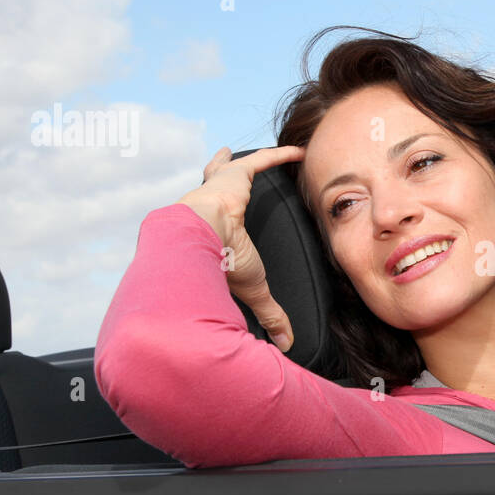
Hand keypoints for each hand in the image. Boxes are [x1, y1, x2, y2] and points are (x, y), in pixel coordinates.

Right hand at [176, 145, 307, 350]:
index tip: (221, 214)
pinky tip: (300, 151)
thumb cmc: (216, 266)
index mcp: (207, 232)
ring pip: (232, 169)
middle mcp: (209, 206)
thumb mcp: (252, 291)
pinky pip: (262, 161)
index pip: (210, 222)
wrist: (194, 241)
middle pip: (212, 187)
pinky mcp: (235, 177)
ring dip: (240, 160)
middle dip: (217, 174)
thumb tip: (287, 344)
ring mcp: (220, 189)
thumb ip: (272, 314)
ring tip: (244, 150)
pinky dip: (281, 155)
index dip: (215, 217)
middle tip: (222, 162)